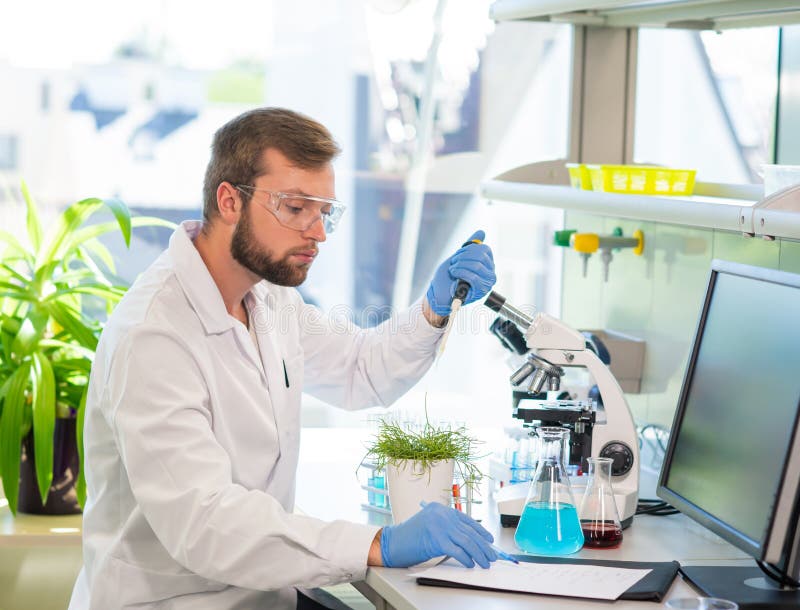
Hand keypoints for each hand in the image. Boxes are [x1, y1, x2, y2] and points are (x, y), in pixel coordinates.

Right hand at [380, 501, 497, 567]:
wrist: (392, 542)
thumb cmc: (411, 537)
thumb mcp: (431, 526)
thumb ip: (447, 527)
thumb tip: (470, 539)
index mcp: (441, 508)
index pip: (467, 519)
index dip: (480, 531)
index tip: (489, 540)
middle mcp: (441, 514)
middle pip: (469, 531)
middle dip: (483, 545)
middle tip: (491, 555)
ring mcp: (439, 526)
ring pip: (467, 541)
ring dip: (479, 554)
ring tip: (484, 562)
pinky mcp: (437, 540)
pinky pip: (458, 551)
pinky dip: (466, 558)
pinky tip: (470, 564)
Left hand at [425, 230, 495, 316]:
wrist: (439, 292)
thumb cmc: (449, 277)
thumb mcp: (460, 257)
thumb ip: (471, 246)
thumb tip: (482, 232)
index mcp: (488, 265)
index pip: (484, 249)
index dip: (468, 249)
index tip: (458, 255)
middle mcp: (491, 274)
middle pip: (480, 256)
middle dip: (463, 257)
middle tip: (454, 263)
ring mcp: (487, 284)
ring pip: (476, 265)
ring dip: (460, 265)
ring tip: (453, 270)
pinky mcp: (480, 292)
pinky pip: (473, 276)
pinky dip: (460, 272)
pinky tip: (454, 274)